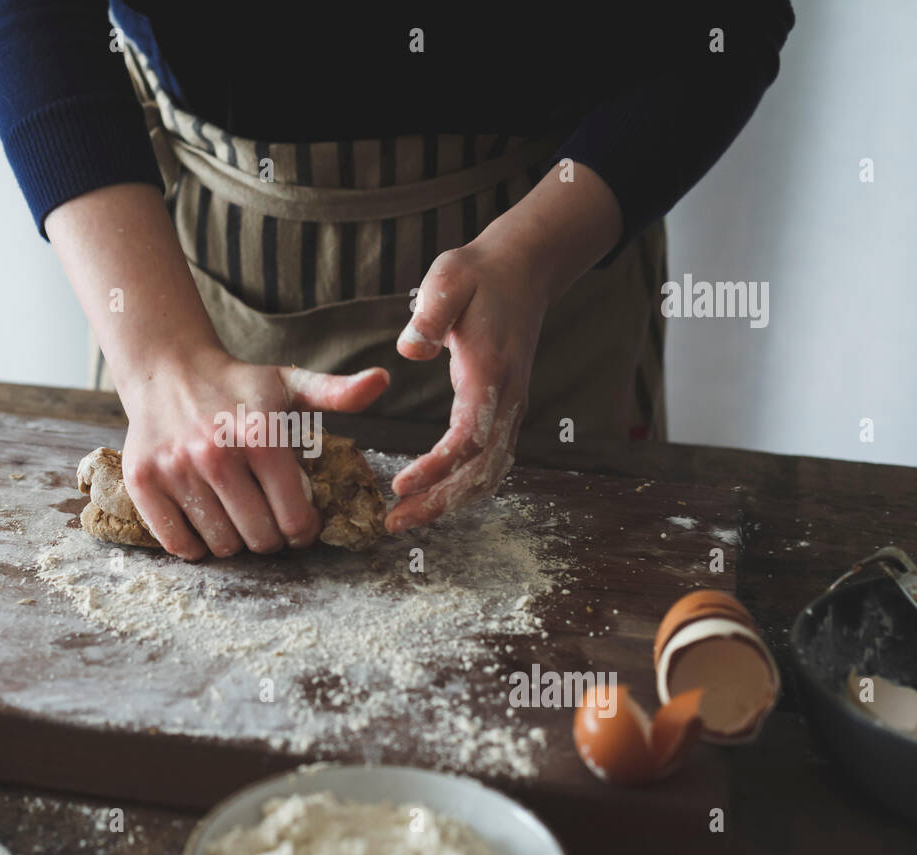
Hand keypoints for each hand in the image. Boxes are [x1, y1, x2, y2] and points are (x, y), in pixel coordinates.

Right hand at [117, 349, 388, 559]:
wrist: (168, 370)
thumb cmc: (238, 386)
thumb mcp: (291, 384)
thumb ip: (338, 392)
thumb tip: (383, 380)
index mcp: (261, 436)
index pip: (295, 519)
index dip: (303, 530)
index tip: (300, 524)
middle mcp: (216, 454)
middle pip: (260, 539)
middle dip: (270, 538)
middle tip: (267, 522)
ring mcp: (176, 469)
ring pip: (220, 545)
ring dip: (233, 541)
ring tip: (235, 516)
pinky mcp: (144, 481)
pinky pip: (177, 543)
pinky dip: (193, 544)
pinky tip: (204, 521)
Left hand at [385, 236, 547, 532]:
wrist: (523, 268)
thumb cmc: (479, 274)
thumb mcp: (450, 278)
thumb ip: (431, 314)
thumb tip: (408, 349)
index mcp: (490, 374)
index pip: (468, 438)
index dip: (436, 468)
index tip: (400, 485)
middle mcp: (507, 399)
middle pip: (480, 470)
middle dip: (439, 502)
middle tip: (393, 523)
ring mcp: (510, 408)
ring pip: (489, 473)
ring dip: (451, 502)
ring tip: (408, 518)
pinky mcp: (504, 409)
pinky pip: (490, 461)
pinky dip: (465, 487)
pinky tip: (436, 497)